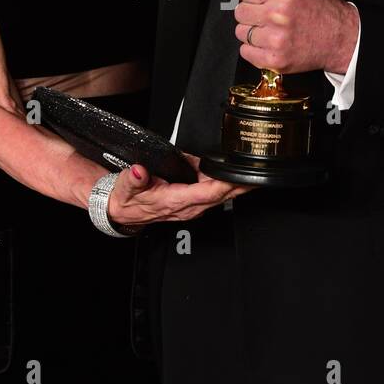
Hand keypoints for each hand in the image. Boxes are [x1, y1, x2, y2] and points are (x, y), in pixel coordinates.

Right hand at [106, 156, 251, 229]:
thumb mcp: (125, 186)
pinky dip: (227, 185)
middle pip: (222, 196)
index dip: (224, 185)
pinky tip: (236, 175)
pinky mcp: (193, 204)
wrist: (124, 212)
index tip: (237, 175)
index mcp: (174, 202)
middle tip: (260, 173)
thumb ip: (133, 178)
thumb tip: (139, 171)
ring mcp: (192, 207)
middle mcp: (187, 208)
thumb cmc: (128, 198)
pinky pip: (215, 195)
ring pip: (222, 197)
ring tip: (256, 172)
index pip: (206, 194)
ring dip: (238, 186)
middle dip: (241, 186)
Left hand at [232, 0, 358, 74]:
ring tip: (271, 28)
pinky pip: (245, 52)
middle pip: (239, 11)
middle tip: (268, 12)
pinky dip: (254, 48)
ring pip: (241, 32)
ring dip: (253, 30)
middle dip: (251, 10)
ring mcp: (276, 40)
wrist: (342, 38)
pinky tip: (270, 42)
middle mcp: (278, 15)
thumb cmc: (322, 7)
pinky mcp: (276, 60)